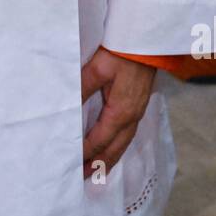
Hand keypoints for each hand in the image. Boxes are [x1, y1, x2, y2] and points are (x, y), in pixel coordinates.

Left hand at [81, 47, 155, 179]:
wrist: (147, 38)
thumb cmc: (123, 51)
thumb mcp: (98, 69)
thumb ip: (82, 89)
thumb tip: (68, 110)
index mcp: (121, 111)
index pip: (100, 140)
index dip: (86, 152)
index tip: (72, 163)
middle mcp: (132, 116)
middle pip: (115, 148)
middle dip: (100, 163)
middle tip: (84, 176)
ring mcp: (138, 110)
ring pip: (124, 142)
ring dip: (110, 157)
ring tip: (98, 169)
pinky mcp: (140, 103)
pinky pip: (129, 132)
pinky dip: (119, 144)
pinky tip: (113, 145)